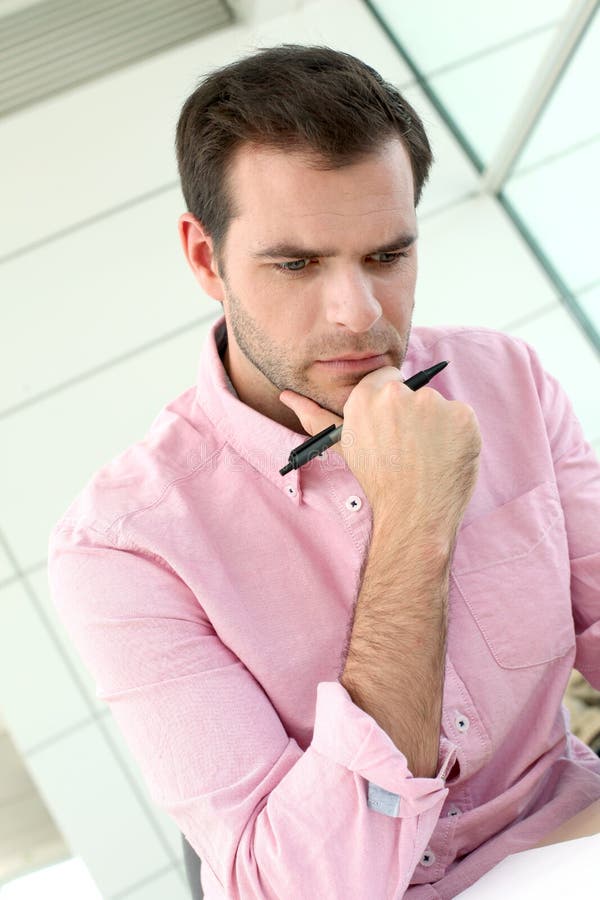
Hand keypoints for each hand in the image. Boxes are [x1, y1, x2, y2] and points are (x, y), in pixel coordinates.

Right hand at [280, 365, 480, 545]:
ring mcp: (433, 404)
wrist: (413, 514)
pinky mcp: (463, 416)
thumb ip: (315, 417)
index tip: (392, 427)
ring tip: (428, 455)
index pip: (386, 380)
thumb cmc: (378, 480)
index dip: (391, 406)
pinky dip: (459, 434)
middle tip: (409, 447)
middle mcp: (397, 394)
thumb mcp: (343, 446)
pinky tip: (447, 456)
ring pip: (438, 406)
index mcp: (366, 397)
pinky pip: (462, 417)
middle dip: (413, 415)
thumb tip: (286, 395)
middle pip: (412, 392)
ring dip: (438, 425)